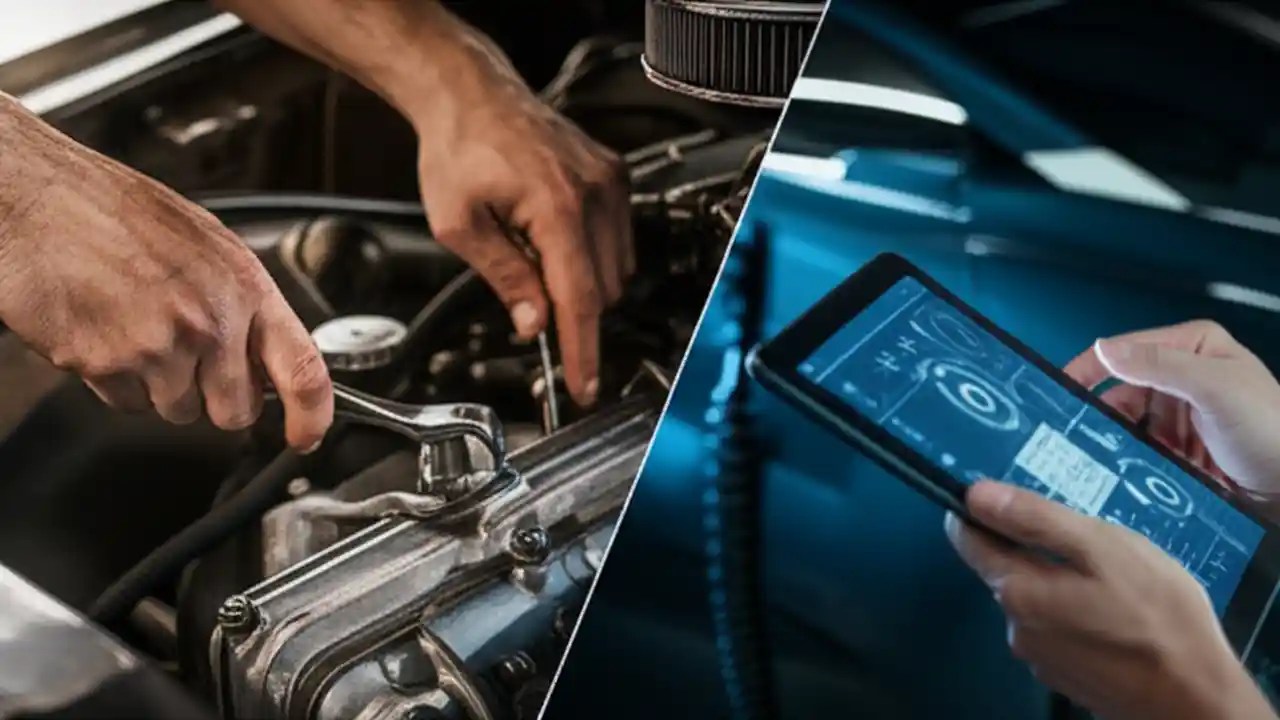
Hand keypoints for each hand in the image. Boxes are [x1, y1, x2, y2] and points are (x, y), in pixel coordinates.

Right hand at [0, 95, 331, 450]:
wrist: (32, 196)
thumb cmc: (111, 209)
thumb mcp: (205, 244)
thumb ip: (242, 302)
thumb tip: (267, 356)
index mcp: (244, 285)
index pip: (304, 370)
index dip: (312, 416)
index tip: (306, 435)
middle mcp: (209, 319)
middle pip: (236, 412)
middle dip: (216, 399)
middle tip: (187, 359)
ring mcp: (159, 346)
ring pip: (178, 411)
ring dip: (158, 385)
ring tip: (132, 325)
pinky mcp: (107, 365)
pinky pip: (127, 404)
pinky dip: (115, 380)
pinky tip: (103, 329)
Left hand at [404, 20, 631, 406]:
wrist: (470, 93)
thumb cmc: (458, 146)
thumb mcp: (459, 224)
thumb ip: (504, 277)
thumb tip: (534, 323)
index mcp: (558, 206)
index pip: (580, 300)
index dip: (582, 352)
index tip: (584, 387)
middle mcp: (596, 192)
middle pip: (603, 291)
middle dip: (570, 311)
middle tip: (528, 303)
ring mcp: (611, 182)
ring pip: (617, 271)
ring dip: (582, 283)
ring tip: (533, 252)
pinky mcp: (615, 175)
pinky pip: (619, 241)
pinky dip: (592, 256)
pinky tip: (553, 238)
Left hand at [947, 481, 1274, 719]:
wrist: (1196, 698)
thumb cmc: (1156, 612)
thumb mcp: (1102, 546)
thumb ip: (1035, 518)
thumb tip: (975, 494)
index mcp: (1016, 591)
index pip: (969, 540)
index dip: (979, 512)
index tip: (1004, 495)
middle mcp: (1015, 627)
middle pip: (1005, 570)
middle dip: (1033, 547)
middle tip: (1086, 540)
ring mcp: (1040, 657)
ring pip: (1035, 600)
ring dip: (1058, 582)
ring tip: (1110, 578)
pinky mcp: (1065, 675)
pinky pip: (1057, 629)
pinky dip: (1075, 613)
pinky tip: (1113, 612)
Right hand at [1065, 320, 1279, 519]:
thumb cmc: (1269, 429)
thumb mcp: (1216, 388)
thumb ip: (1160, 365)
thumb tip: (1102, 348)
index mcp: (1192, 347)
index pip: (1126, 351)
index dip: (1089, 368)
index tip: (1055, 391)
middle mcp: (1183, 377)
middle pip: (1122, 390)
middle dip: (1097, 412)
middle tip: (1064, 435)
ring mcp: (1182, 416)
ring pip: (1128, 424)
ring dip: (1110, 441)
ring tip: (1082, 460)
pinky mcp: (1182, 451)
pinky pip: (1141, 452)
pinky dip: (1126, 462)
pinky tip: (1111, 474)